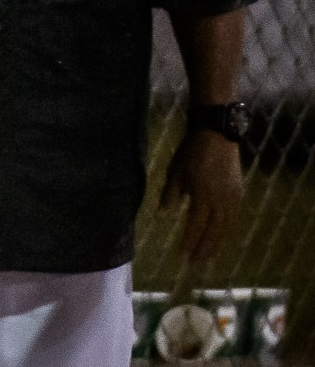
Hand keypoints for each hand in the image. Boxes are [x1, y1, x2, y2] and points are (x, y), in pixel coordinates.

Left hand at [161, 127, 243, 262]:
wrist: (217, 135)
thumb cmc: (192, 152)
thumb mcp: (175, 171)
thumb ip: (171, 193)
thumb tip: (164, 213)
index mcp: (203, 197)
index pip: (195, 226)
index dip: (190, 243)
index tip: (183, 257)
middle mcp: (220, 202)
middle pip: (213, 232)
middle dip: (204, 250)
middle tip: (196, 267)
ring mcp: (232, 198)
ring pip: (225, 228)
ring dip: (216, 244)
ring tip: (208, 258)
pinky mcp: (238, 193)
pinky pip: (232, 218)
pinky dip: (225, 231)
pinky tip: (220, 236)